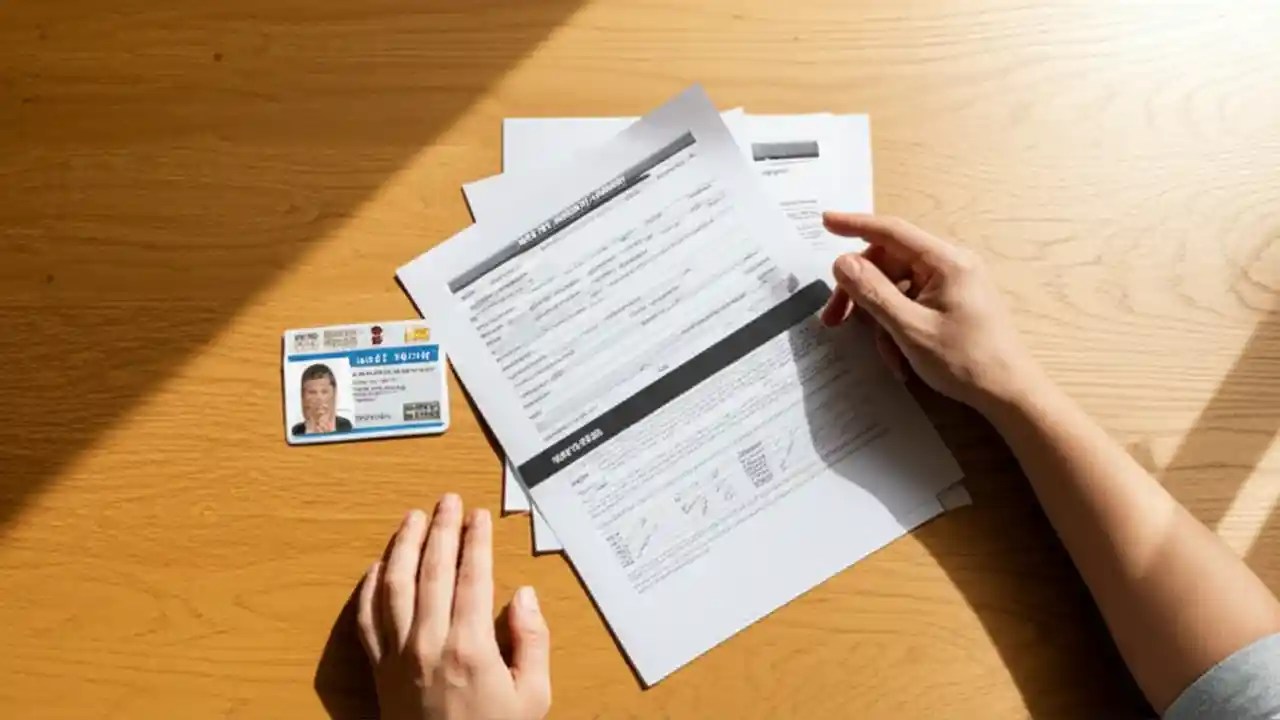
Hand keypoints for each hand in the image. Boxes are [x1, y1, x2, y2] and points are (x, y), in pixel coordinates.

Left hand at [357, 496, 550, 719]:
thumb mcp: (532, 697)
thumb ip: (532, 642)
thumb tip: (524, 596)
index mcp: (470, 647)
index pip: (472, 577)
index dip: (475, 541)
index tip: (478, 516)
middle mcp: (428, 644)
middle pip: (431, 571)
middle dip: (441, 530)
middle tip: (448, 501)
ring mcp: (397, 656)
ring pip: (394, 586)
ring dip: (402, 546)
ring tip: (412, 518)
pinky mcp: (379, 671)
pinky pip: (367, 619)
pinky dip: (369, 588)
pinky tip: (378, 566)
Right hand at [820, 213, 1044, 412]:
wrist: (1009, 392)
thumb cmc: (964, 361)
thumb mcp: (910, 328)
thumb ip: (873, 292)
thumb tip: (842, 263)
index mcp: (946, 261)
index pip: (891, 231)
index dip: (854, 224)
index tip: (824, 220)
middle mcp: (951, 264)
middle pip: (889, 262)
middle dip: (860, 291)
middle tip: (834, 319)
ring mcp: (953, 283)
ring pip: (897, 286)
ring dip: (880, 317)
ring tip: (883, 352)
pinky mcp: (953, 301)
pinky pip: (912, 301)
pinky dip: (898, 325)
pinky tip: (898, 356)